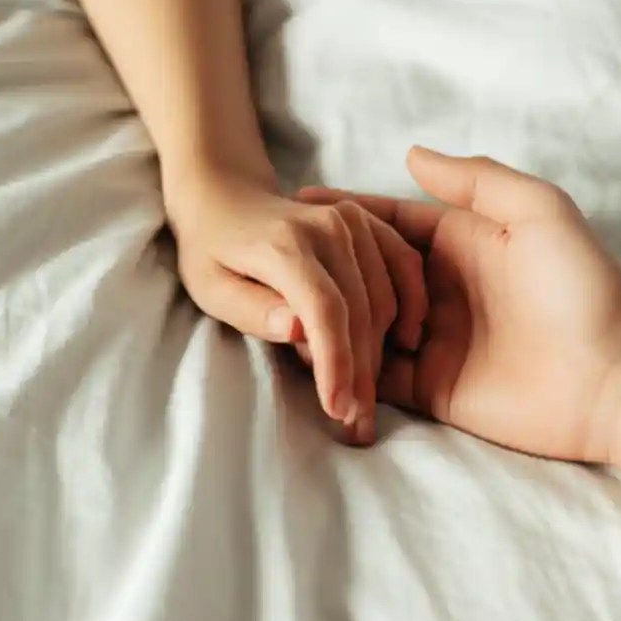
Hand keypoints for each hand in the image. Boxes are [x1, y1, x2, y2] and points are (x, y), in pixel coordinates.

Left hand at [166, 165, 426, 443]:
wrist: (227, 196)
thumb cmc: (212, 251)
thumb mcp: (210, 287)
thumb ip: (251, 310)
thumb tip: (298, 330)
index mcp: (284, 244)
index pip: (324, 310)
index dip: (336, 363)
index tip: (337, 408)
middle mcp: (326, 226)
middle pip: (360, 312)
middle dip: (360, 374)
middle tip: (356, 424)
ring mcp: (352, 220)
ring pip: (384, 299)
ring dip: (382, 353)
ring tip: (368, 401)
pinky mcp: (369, 220)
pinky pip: (404, 267)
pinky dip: (410, 307)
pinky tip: (404, 343)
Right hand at [300, 147, 620, 462]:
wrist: (611, 381)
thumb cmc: (581, 290)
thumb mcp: (540, 212)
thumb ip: (477, 181)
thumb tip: (410, 154)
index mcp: (462, 243)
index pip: (389, 223)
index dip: (344, 212)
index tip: (296, 203)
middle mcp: (439, 289)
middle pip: (366, 272)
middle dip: (323, 264)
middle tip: (273, 254)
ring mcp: (432, 341)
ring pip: (361, 322)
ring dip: (325, 314)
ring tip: (274, 301)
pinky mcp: (430, 389)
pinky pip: (374, 373)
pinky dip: (342, 364)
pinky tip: (304, 351)